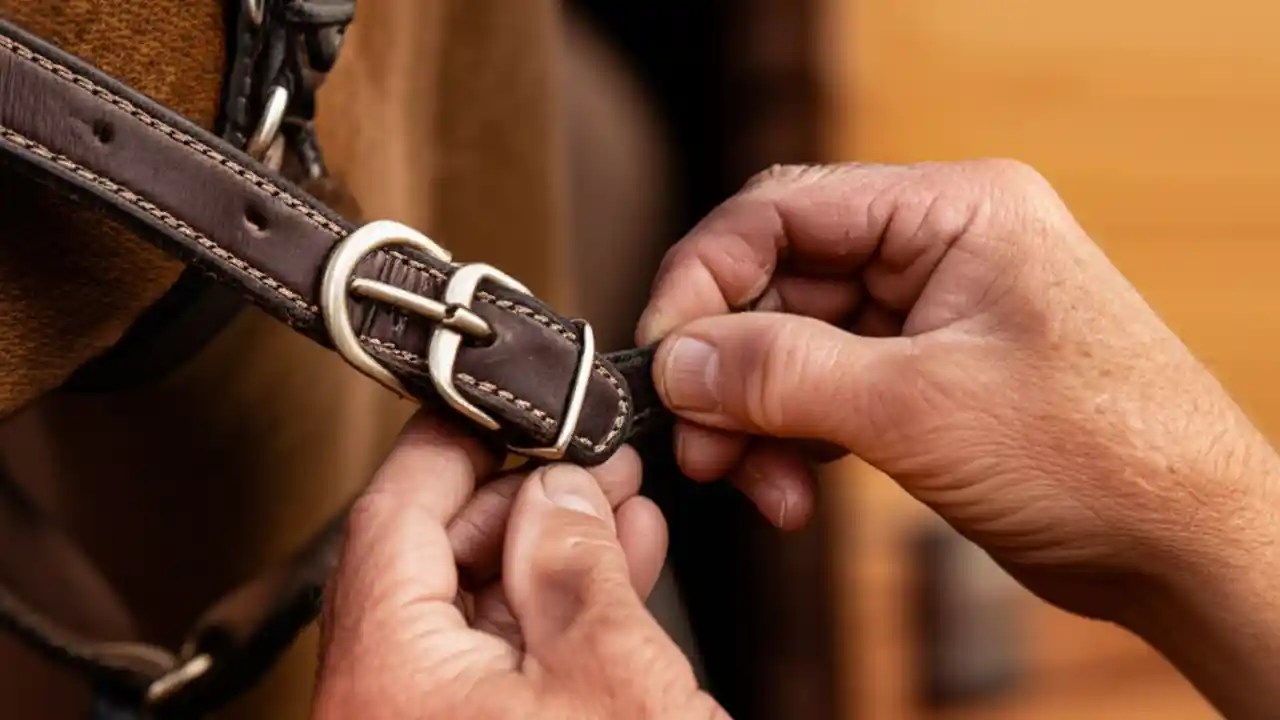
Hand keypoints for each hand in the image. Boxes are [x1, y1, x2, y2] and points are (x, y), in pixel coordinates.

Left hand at [312, 414, 724, 719]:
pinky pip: (500, 666)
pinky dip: (555, 616)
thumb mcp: (608, 678)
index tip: (486, 402)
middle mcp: (383, 710)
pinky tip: (614, 573)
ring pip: (476, 614)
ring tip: (615, 505)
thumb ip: (575, 566)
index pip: (390, 517)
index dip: (447, 444)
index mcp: (388, 678)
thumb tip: (558, 490)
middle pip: (433, 562)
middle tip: (583, 458)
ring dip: (549, 553)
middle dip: (519, 500)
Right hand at [638, 161, 1279, 622]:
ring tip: (749, 481)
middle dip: (729, 365)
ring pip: (792, 344)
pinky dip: (791, 439)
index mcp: (954, 210)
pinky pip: (823, 389)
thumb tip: (676, 361)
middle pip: (780, 282)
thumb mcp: (918, 409)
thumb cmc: (1101, 457)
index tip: (664, 355)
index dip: (706, 279)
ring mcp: (930, 316)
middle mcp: (938, 249)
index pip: (784, 212)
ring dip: (754, 414)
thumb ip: (782, 375)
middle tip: (697, 438)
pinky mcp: (924, 378)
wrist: (1186, 547)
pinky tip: (788, 491)